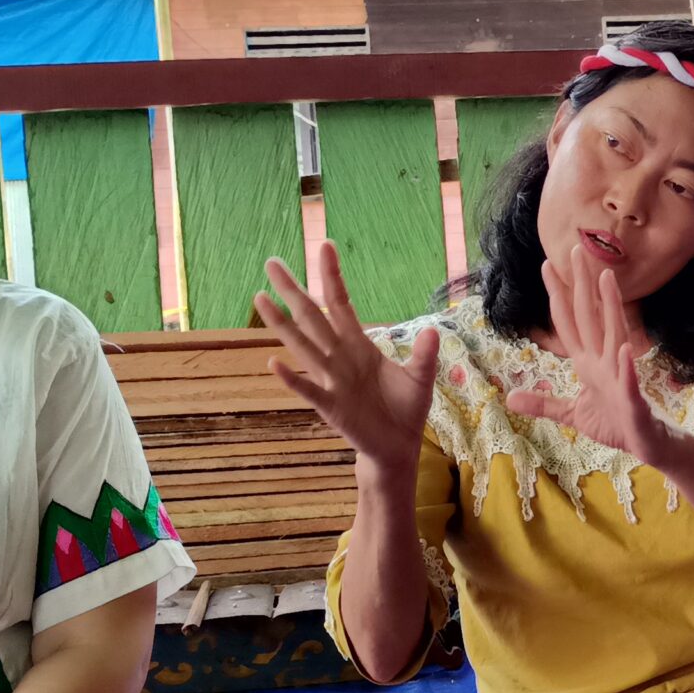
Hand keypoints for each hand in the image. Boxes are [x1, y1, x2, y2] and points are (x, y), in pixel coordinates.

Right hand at [258, 241, 440, 474]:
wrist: (398, 446)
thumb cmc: (405, 409)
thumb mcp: (420, 378)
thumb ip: (424, 356)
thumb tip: (433, 331)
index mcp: (359, 345)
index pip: (341, 304)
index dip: (333, 277)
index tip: (325, 246)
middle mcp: (340, 357)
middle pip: (313, 317)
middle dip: (293, 290)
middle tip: (272, 262)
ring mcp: (332, 381)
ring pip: (303, 346)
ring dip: (282, 324)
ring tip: (260, 298)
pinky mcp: (331, 407)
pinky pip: (308, 389)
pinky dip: (291, 378)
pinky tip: (273, 363)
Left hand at [501, 245, 673, 467]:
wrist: (648, 446)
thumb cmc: (614, 423)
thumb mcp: (571, 414)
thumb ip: (543, 403)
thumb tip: (509, 398)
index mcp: (588, 362)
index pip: (569, 323)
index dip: (557, 295)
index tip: (547, 265)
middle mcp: (604, 361)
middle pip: (591, 317)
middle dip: (582, 285)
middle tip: (575, 249)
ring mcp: (620, 378)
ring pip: (614, 336)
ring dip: (610, 308)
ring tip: (606, 279)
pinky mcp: (633, 402)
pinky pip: (629, 382)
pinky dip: (626, 367)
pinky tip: (625, 350)